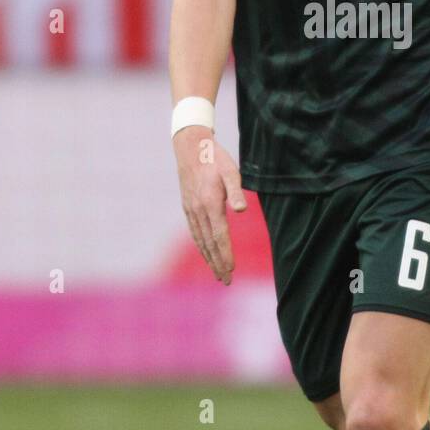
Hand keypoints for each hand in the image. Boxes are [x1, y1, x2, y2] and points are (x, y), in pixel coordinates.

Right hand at [174, 128, 246, 282]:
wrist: (190, 148)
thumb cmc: (215, 159)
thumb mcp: (231, 171)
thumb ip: (236, 191)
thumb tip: (242, 210)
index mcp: (210, 203)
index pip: (219, 236)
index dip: (226, 254)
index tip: (231, 270)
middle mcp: (198, 210)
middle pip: (209, 243)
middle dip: (218, 264)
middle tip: (226, 281)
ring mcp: (191, 210)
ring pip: (200, 240)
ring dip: (209, 259)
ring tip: (217, 274)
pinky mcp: (188, 208)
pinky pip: (195, 232)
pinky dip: (201, 246)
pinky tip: (206, 253)